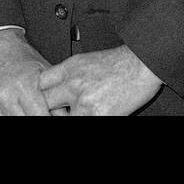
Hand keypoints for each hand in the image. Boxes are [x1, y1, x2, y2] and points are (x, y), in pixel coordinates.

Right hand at [0, 28, 52, 115]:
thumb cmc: (20, 56)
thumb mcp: (44, 71)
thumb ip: (55, 95)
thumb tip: (65, 114)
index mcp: (24, 86)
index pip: (38, 117)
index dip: (45, 117)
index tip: (47, 114)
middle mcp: (5, 95)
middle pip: (22, 121)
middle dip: (31, 116)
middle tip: (34, 109)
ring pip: (7, 122)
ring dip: (16, 117)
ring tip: (22, 106)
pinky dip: (1, 115)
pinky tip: (8, 106)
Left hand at [39, 45, 161, 115]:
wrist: (143, 64)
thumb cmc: (120, 63)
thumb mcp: (87, 61)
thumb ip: (69, 75)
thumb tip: (57, 91)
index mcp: (69, 68)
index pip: (40, 84)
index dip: (43, 95)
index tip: (49, 101)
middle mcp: (73, 83)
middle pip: (45, 103)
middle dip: (53, 110)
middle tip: (63, 110)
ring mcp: (84, 101)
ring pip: (61, 117)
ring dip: (71, 116)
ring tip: (85, 110)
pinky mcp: (97, 115)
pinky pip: (81, 121)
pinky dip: (87, 117)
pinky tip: (98, 112)